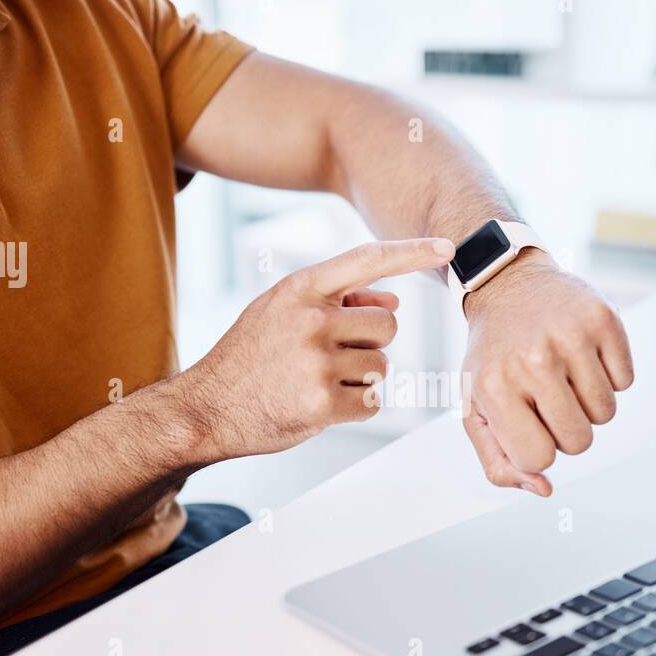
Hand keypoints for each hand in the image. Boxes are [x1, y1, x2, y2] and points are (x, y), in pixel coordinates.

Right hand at [182, 238, 453, 460]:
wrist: (206, 408)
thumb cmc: (248, 359)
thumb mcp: (280, 312)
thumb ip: (335, 300)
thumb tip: (393, 297)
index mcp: (300, 289)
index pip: (367, 259)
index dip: (412, 252)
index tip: (448, 248)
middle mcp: (312, 319)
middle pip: (388, 324)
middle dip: (370, 343)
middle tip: (330, 357)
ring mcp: (318, 362)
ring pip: (382, 366)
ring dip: (361, 378)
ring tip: (317, 382)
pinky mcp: (323, 403)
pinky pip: (371, 402)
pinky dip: (354, 407)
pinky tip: (319, 405)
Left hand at [460, 253, 633, 495]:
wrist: (508, 288)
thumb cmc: (494, 357)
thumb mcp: (478, 409)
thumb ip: (499, 462)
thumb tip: (544, 489)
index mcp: (495, 387)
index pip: (539, 459)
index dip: (538, 447)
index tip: (527, 420)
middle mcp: (533, 361)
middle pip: (579, 442)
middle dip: (566, 429)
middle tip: (547, 396)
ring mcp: (570, 337)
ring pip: (606, 414)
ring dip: (588, 403)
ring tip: (563, 373)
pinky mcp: (603, 319)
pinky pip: (626, 382)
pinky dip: (609, 375)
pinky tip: (581, 354)